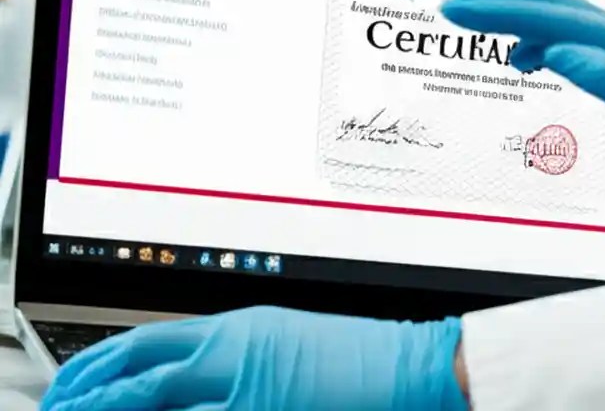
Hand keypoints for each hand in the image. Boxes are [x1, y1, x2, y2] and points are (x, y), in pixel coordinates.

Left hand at [40, 306, 466, 410]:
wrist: (414, 367)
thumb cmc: (360, 361)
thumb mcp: (286, 344)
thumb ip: (234, 358)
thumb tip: (188, 377)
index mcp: (237, 330)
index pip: (144, 343)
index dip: (97, 366)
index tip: (73, 386)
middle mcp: (234, 354)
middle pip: (137, 373)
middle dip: (87, 395)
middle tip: (61, 410)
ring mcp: (247, 391)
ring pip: (156, 404)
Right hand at [441, 0, 604, 251]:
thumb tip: (558, 50)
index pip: (562, 19)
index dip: (507, 11)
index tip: (459, 4)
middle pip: (564, 10)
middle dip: (507, 1)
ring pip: (574, 27)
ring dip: (527, 21)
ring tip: (482, 24)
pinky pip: (589, 50)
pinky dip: (555, 46)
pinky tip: (538, 56)